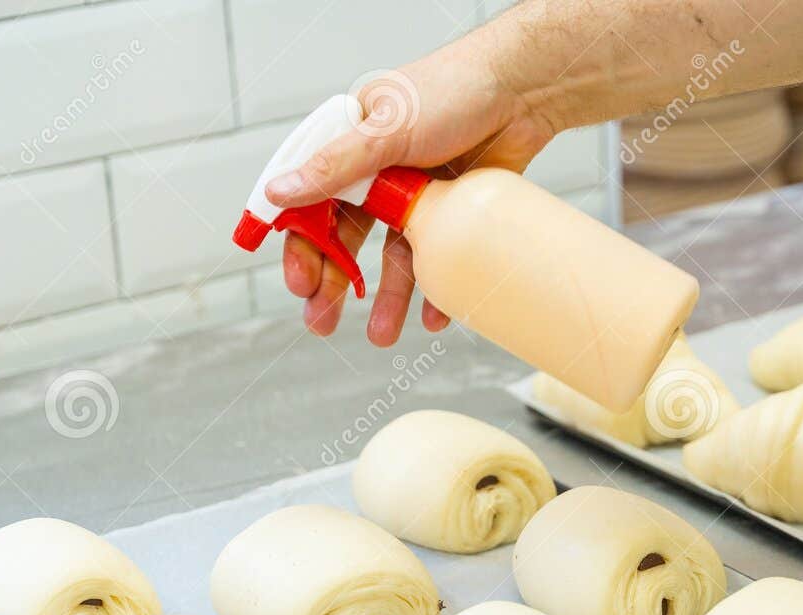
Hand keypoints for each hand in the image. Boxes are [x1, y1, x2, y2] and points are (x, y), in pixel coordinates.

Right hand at [266, 32, 559, 345]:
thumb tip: (278, 193)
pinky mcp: (454, 211)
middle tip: (321, 321)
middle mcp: (378, 172)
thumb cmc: (453, 90)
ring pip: (393, 255)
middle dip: (334, 283)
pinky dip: (436, 289)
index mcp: (350, 144)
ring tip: (381, 335)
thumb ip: (334, 166)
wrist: (524, 91)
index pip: (310, 200)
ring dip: (386, 297)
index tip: (298, 282)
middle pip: (345, 237)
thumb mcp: (385, 129)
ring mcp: (417, 194)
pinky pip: (438, 258)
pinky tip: (433, 318)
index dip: (300, 243)